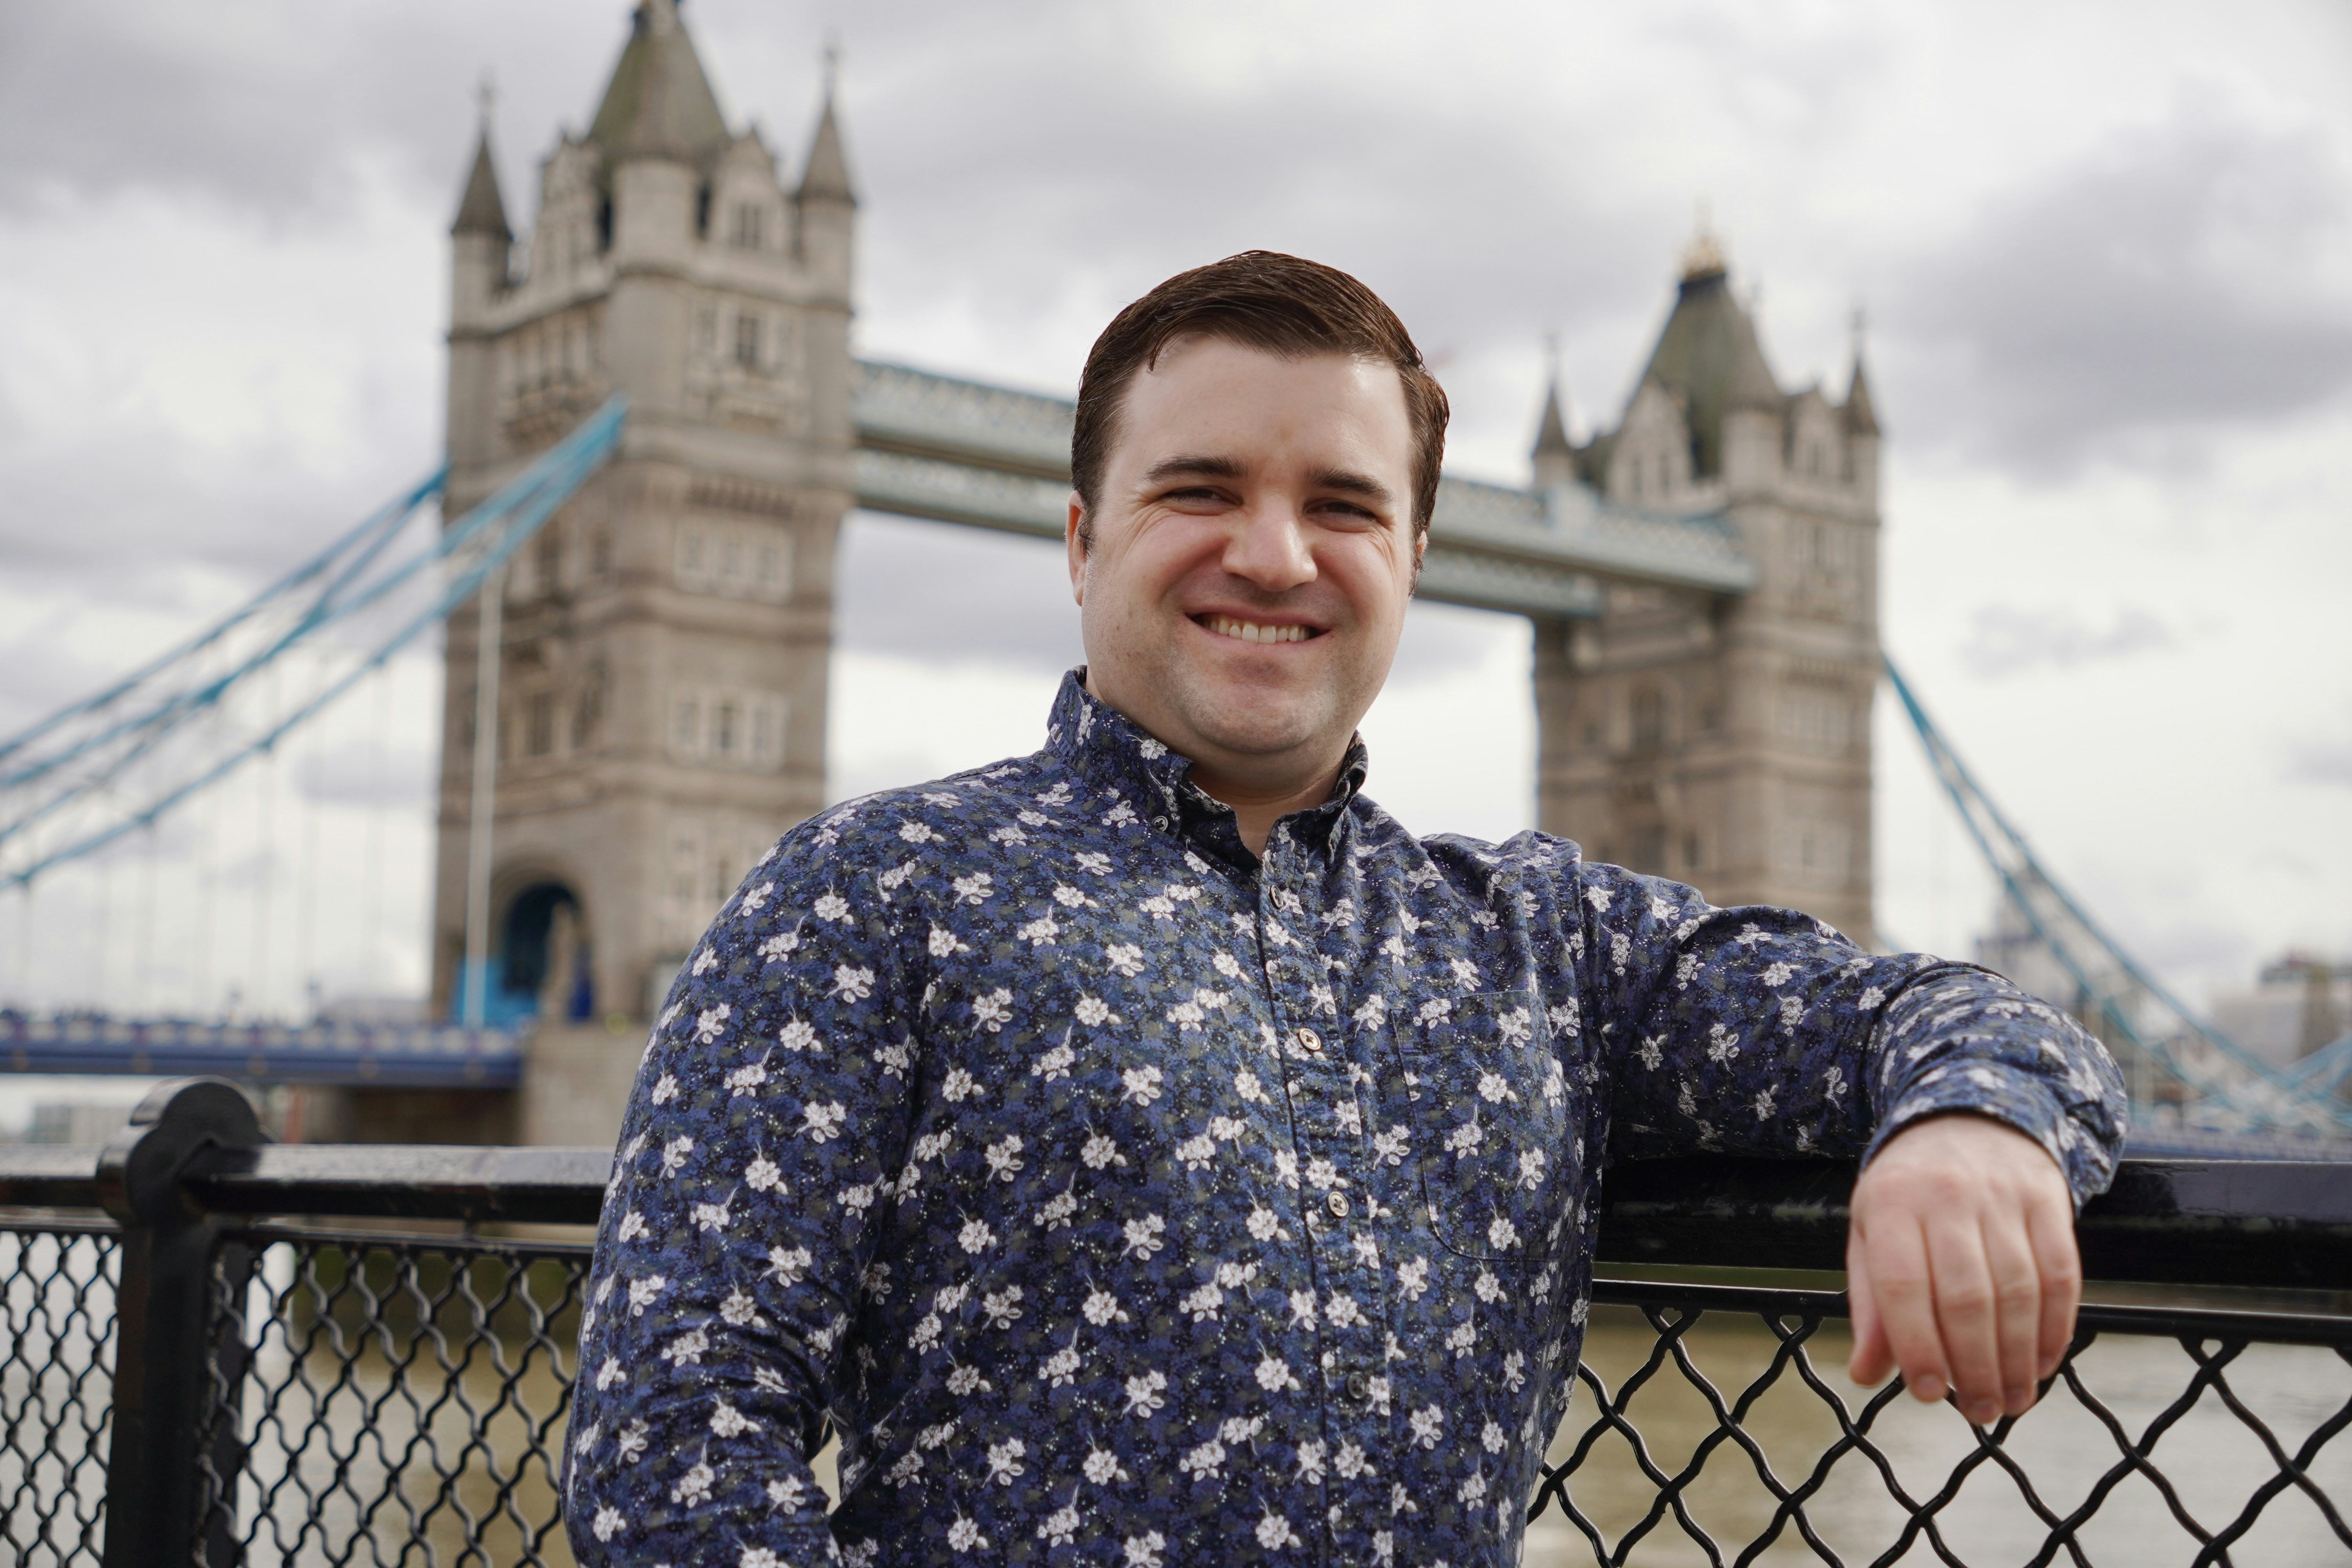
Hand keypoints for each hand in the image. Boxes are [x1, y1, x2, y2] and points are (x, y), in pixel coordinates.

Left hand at [1845, 1112, 2080, 1425]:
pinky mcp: (2049, 1200)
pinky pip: (2060, 1275)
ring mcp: (2002, 1195)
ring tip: (2011, 1401)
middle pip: (1966, 1297)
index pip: (1902, 1286)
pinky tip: (2043, 1363)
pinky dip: (2055, 1328)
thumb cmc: (1909, 1193)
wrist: (1966, 1117)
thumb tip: (1865, 1373)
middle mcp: (1946, 1196)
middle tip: (1979, 1412)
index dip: (1918, 1347)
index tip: (1928, 1394)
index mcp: (1890, 1204)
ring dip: (2017, 1358)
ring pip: (2018, 1292)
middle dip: (1975, 1366)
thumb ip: (1871, 1306)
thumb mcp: (1871, 1235)